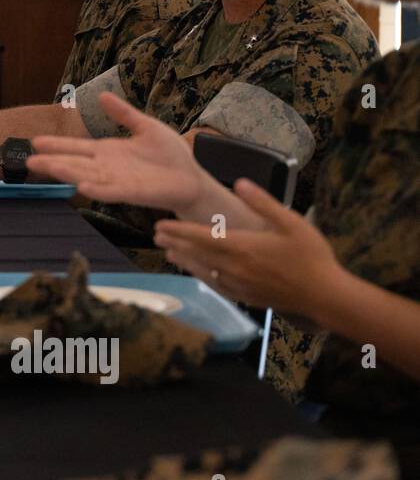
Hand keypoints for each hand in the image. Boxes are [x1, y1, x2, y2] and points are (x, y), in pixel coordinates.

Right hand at [26, 92, 205, 212]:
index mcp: (107, 151)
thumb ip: (123, 113)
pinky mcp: (132, 193)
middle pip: (74, 163)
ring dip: (67, 173)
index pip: (76, 147)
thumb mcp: (145, 126)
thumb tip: (101, 95)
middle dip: (51, 162)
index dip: (56, 144)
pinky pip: (110, 192)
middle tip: (28, 161)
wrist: (191, 178)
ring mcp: (117, 181)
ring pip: (86, 177)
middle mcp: (106, 168)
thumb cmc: (170, 155)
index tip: (35, 141)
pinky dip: (97, 190)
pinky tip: (82, 187)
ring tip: (47, 168)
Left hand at [153, 178, 345, 318]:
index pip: (201, 236)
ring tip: (169, 254)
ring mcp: (238, 285)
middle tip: (157, 237)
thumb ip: (263, 202)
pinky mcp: (245, 297)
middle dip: (175, 244)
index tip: (160, 225)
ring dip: (184, 261)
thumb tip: (240, 182)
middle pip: (196, 254)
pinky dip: (202, 277)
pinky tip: (198, 274)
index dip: (178, 231)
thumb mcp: (291, 222)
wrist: (324, 296)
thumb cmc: (311, 256)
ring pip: (203, 271)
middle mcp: (234, 267)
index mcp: (242, 246)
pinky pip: (216, 286)